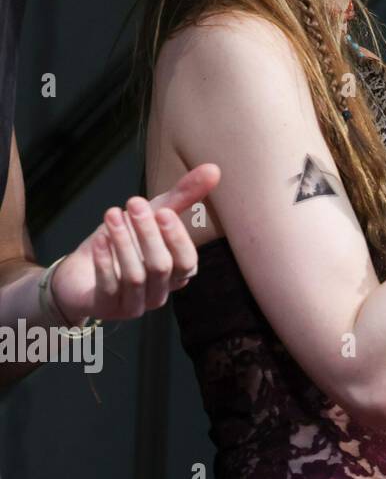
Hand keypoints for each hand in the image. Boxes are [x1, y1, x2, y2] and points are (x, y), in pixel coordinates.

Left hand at [49, 163, 220, 322]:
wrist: (80, 273)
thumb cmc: (124, 243)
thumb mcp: (152, 217)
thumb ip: (183, 197)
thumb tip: (214, 169)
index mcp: (177, 273)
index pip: (187, 262)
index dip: (176, 238)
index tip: (162, 211)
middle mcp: (161, 292)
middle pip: (161, 266)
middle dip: (147, 233)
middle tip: (133, 203)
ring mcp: (136, 304)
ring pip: (136, 276)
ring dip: (123, 242)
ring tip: (111, 214)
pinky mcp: (109, 309)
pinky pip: (109, 286)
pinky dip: (105, 261)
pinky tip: (99, 239)